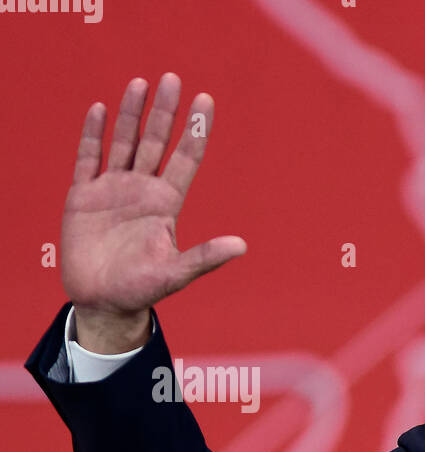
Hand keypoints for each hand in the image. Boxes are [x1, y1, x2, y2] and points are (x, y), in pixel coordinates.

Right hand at [61, 73, 245, 349]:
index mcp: (166, 204)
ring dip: (132, 114)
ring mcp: (112, 190)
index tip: (206, 101)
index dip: (195, 131)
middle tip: (173, 78)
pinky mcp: (83, 196)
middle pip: (155, 142)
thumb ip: (205, 257)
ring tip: (141, 83)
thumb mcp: (177, 273)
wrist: (103, 301)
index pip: (185, 159)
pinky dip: (94, 134)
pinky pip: (89, 158)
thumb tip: (243, 246)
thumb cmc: (143, 290)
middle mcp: (142, 190)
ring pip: (124, 142)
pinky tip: (102, 110)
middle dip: (164, 112)